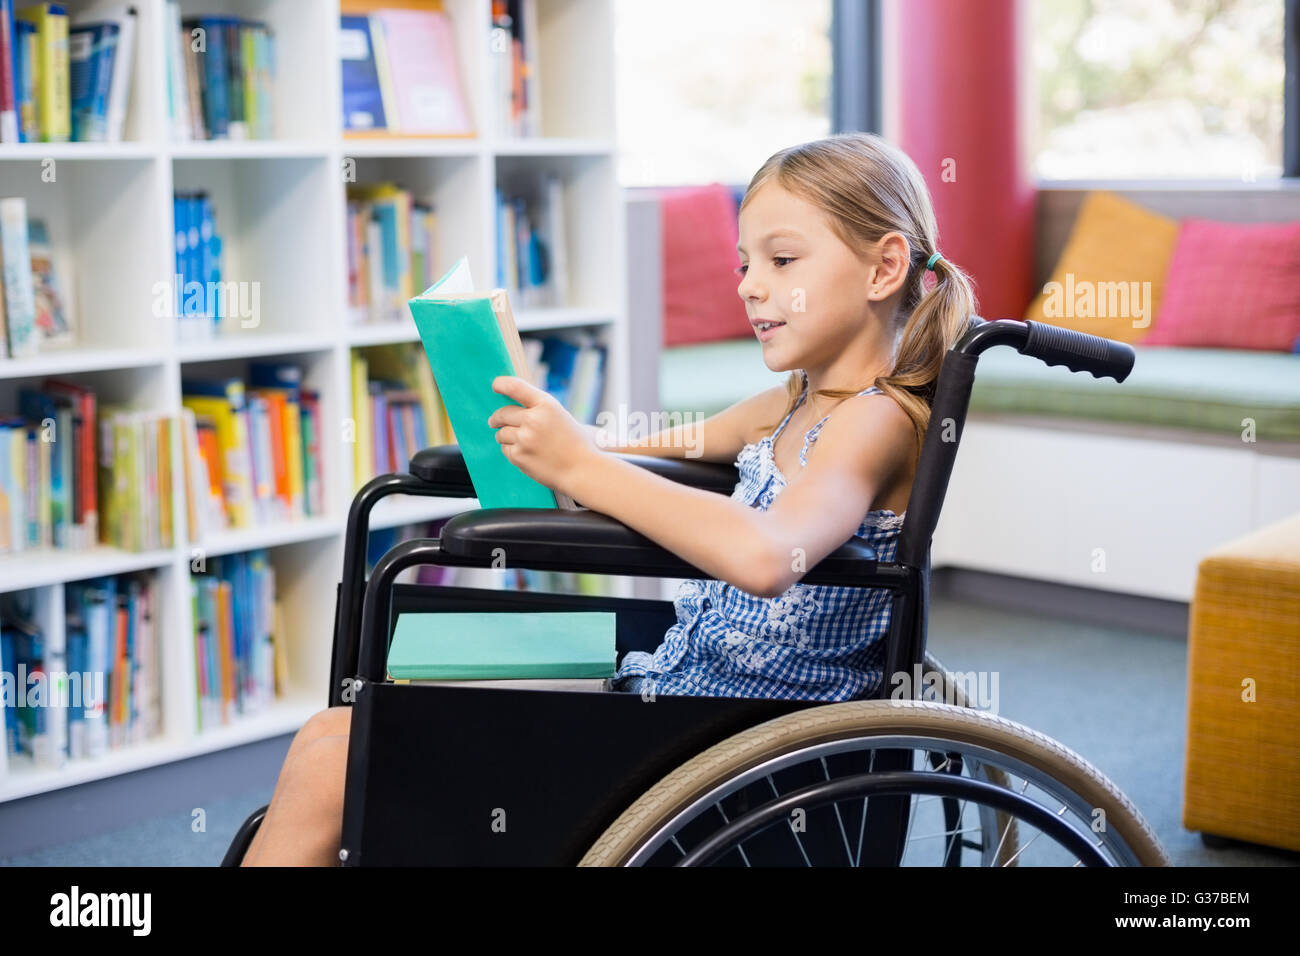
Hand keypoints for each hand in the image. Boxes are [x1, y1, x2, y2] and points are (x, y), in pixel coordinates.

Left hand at [489, 376, 598, 494]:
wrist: (582, 469)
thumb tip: (508, 408)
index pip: (515, 387)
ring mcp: (525, 438)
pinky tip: (528, 454)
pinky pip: (505, 449)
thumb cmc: (574, 442)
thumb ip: (536, 408)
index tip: (495, 385)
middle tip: (494, 421)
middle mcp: (534, 419)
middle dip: (497, 418)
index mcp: (546, 405)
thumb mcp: (559, 416)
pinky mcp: (519, 456)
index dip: (501, 384)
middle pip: (502, 413)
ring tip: (523, 442)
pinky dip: (512, 451)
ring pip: (501, 433)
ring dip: (505, 436)